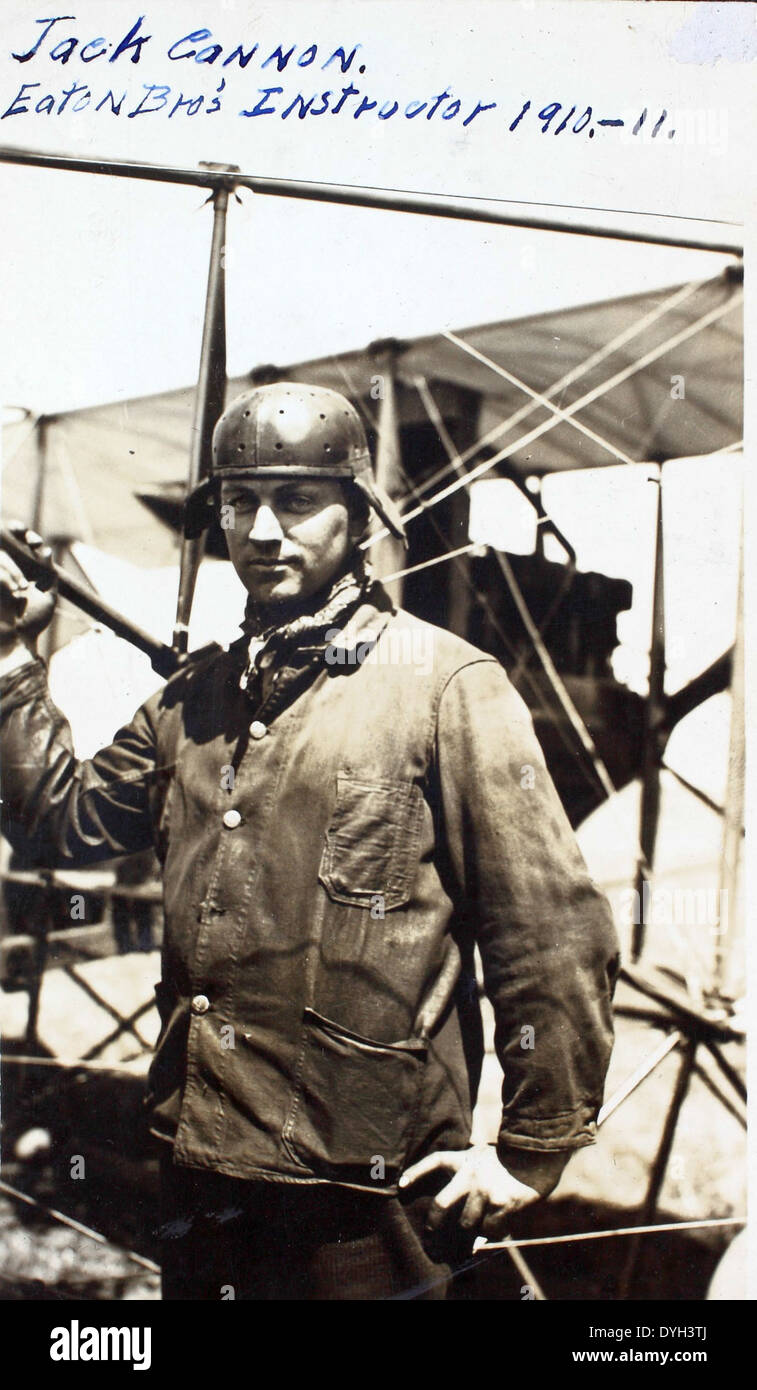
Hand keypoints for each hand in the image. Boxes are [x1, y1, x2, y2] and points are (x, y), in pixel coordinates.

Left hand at [0, 525, 56, 653]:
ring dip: (35, 544)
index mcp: (10, 567)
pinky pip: (49, 569)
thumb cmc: (3, 610)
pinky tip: (44, 553)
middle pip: (25, 545)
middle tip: (17, 528)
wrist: (16, 632)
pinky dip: (47, 559)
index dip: (11, 534)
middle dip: (23, 534)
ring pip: (38, 554)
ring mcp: (37, 577)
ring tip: (33, 542)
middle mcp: (24, 569)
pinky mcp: (50, 586)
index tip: (6, 526)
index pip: (11, 545)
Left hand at [399, 1144, 540, 1239]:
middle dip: (433, 1225)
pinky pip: (488, 1230)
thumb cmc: (505, 1162)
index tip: (401, 1185)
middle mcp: (471, 1174)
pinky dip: (489, 1234)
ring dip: (467, 1236)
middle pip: (441, 1204)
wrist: (537, 1158)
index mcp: (464, 1160)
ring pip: (465, 1224)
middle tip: (431, 1238)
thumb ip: (465, 1171)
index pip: (435, 1162)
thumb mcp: (481, 1156)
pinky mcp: (501, 1205)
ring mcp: (485, 1191)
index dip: (416, 1173)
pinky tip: (493, 1231)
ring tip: (466, 1242)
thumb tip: (450, 1202)